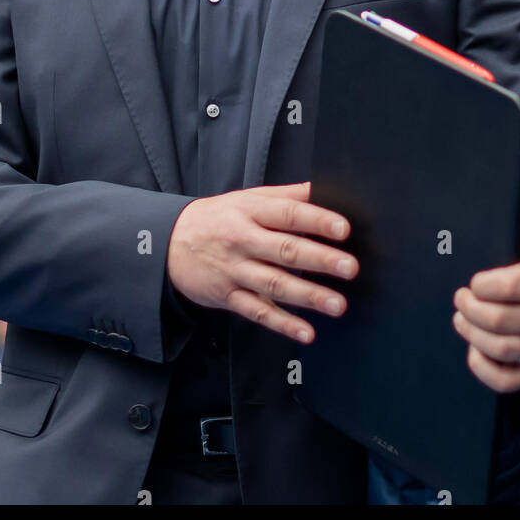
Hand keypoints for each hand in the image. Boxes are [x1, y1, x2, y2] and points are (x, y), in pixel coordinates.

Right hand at [167, 181, 357, 343]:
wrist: (169, 242)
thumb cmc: (219, 217)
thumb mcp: (248, 198)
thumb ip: (287, 195)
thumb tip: (323, 187)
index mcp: (251, 211)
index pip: (288, 213)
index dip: (316, 220)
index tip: (343, 229)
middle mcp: (243, 240)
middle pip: (285, 250)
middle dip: (319, 259)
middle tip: (350, 267)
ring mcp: (235, 270)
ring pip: (274, 284)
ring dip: (308, 296)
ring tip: (338, 305)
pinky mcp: (228, 297)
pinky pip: (257, 311)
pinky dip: (282, 323)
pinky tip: (306, 332)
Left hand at [452, 208, 519, 392]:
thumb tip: (514, 200)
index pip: (510, 287)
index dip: (481, 285)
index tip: (472, 281)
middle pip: (500, 320)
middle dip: (469, 308)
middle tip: (459, 298)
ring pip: (502, 349)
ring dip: (471, 334)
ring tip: (461, 319)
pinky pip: (507, 381)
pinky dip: (482, 367)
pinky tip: (472, 350)